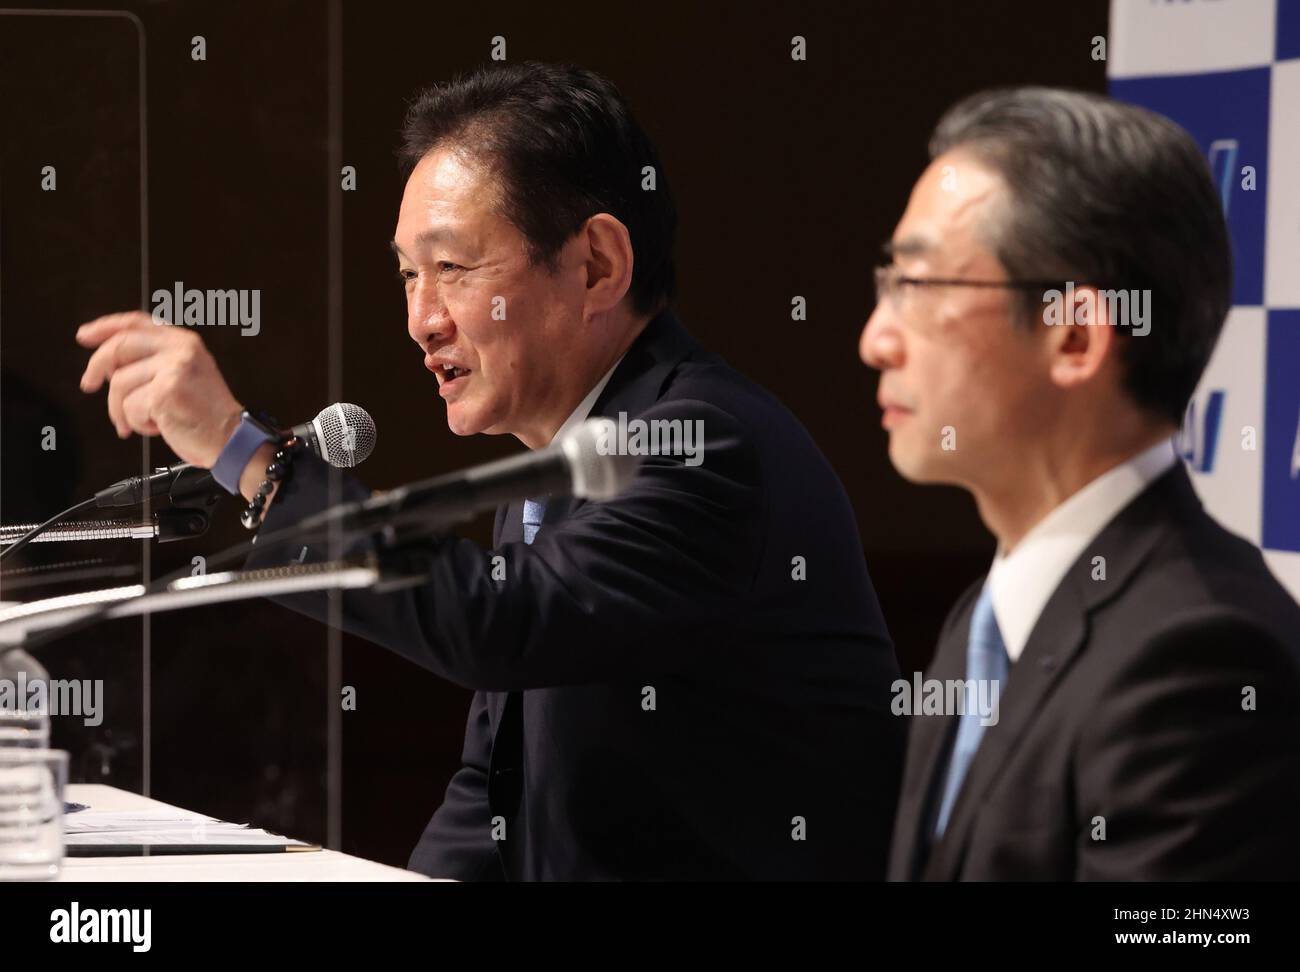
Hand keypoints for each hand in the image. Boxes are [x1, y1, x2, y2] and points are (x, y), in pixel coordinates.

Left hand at [77, 312, 243, 468]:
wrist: (231, 438)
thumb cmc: (207, 414)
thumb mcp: (184, 375)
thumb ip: (152, 361)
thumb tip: (109, 364)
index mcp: (184, 341)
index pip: (135, 323)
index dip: (105, 327)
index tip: (85, 335)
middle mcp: (180, 349)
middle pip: (119, 347)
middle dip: (96, 368)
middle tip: (90, 385)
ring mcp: (173, 369)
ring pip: (120, 384)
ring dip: (123, 410)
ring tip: (144, 421)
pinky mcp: (165, 392)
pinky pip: (129, 407)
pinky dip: (137, 424)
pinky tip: (157, 427)